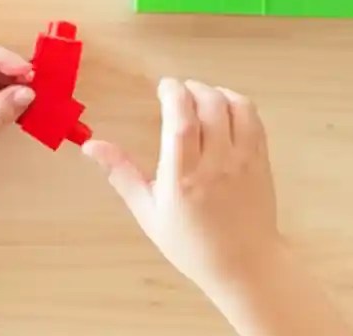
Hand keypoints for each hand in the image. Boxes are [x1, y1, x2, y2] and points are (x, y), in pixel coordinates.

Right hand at [83, 79, 279, 292]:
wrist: (244, 266)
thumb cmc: (191, 244)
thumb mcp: (148, 213)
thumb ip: (122, 174)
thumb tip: (90, 146)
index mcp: (183, 177)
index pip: (181, 119)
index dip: (173, 93)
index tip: (163, 87)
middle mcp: (216, 164)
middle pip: (209, 105)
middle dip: (192, 88)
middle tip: (178, 93)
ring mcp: (244, 161)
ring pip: (235, 106)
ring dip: (216, 92)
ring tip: (200, 98)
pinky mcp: (262, 161)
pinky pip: (254, 119)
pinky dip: (238, 104)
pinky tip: (224, 109)